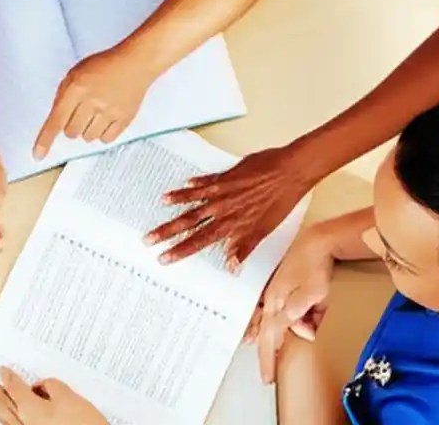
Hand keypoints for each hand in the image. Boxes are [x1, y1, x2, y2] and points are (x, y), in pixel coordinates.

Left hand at [0, 368, 107, 424]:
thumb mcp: (70, 398)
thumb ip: (52, 387)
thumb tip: (42, 385)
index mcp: (30, 409)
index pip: (14, 389)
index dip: (8, 378)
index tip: (2, 371)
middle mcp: (24, 424)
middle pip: (6, 408)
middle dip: (1, 396)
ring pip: (8, 423)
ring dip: (2, 412)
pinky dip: (10, 424)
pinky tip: (13, 424)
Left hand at [34, 48, 155, 159]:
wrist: (135, 63)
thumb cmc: (104, 66)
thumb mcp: (76, 73)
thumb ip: (63, 95)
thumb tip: (55, 121)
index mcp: (76, 87)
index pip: (56, 120)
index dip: (45, 140)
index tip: (38, 155)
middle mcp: (92, 100)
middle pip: (71, 132)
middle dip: (72, 125)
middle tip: (82, 111)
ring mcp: (109, 111)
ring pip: (88, 138)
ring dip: (88, 129)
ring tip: (96, 112)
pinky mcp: (124, 118)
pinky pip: (106, 139)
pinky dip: (103, 133)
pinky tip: (106, 118)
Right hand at [147, 145, 317, 267]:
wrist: (291, 172)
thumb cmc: (281, 202)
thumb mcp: (264, 230)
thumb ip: (244, 246)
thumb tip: (231, 266)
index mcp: (231, 224)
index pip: (200, 241)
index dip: (180, 250)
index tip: (164, 257)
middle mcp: (223, 209)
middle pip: (189, 222)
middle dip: (167, 231)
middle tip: (148, 238)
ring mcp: (223, 191)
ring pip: (193, 200)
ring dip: (175, 203)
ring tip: (160, 206)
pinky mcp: (226, 176)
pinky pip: (206, 181)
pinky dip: (194, 184)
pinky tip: (183, 185)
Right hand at [244, 230, 335, 383]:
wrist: (319, 241)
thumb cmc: (314, 266)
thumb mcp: (310, 294)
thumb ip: (298, 315)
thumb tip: (292, 329)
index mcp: (276, 302)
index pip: (270, 338)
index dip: (268, 359)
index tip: (268, 378)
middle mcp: (274, 299)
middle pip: (269, 332)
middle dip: (268, 352)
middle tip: (268, 372)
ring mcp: (280, 293)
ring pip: (279, 322)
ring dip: (281, 335)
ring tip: (281, 349)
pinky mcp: (288, 288)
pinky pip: (287, 311)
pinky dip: (291, 322)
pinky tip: (292, 326)